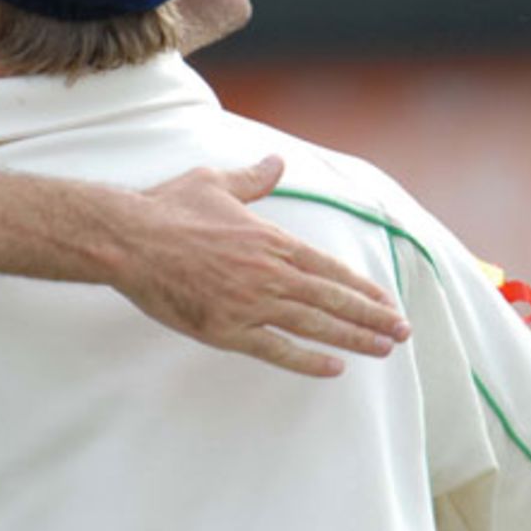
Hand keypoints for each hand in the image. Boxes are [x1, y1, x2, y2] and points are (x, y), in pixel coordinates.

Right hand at [115, 155, 410, 376]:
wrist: (129, 240)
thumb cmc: (169, 209)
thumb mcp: (215, 182)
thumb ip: (253, 179)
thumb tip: (276, 161)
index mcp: (270, 240)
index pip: (329, 268)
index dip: (362, 288)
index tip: (386, 301)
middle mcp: (269, 273)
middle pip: (332, 299)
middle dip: (371, 316)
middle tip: (401, 331)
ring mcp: (250, 304)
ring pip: (314, 325)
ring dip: (352, 338)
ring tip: (382, 349)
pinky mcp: (227, 329)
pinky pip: (276, 349)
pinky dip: (308, 361)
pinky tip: (333, 368)